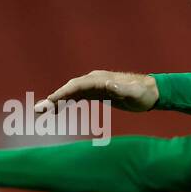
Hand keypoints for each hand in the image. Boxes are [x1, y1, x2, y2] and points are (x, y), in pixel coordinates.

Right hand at [35, 70, 157, 113]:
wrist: (152, 92)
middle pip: (69, 89)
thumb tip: (108, 84)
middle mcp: (94, 80)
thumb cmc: (144, 93)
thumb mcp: (134, 93)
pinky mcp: (97, 93)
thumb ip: (122, 88)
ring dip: (56, 101)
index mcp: (99, 80)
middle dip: (53, 99)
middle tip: (38, 110)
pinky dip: (66, 102)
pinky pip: (77, 97)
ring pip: (70, 93)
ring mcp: (94, 86)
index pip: (76, 86)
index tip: (50, 102)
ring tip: (41, 111)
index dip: (63, 94)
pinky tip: (57, 110)